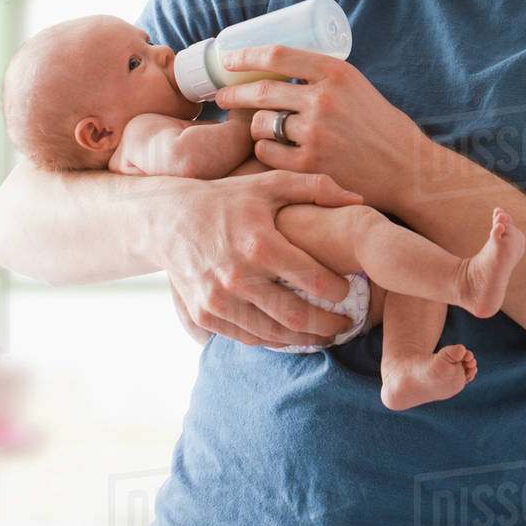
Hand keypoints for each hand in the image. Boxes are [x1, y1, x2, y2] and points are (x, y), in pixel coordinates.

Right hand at [151, 170, 364, 345]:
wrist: (167, 218)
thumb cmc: (227, 199)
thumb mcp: (269, 184)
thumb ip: (316, 188)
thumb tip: (358, 201)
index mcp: (260, 244)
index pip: (314, 279)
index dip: (339, 291)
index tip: (349, 290)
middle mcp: (238, 277)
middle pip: (297, 317)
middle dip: (329, 325)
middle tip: (347, 324)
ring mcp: (219, 300)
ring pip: (274, 334)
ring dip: (305, 340)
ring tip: (326, 335)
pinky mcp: (205, 315)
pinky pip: (248, 338)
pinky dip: (274, 341)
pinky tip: (291, 335)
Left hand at [213, 46, 421, 209]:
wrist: (406, 168)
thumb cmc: (379, 126)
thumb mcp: (356, 87)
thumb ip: (320, 78)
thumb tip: (274, 71)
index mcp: (336, 72)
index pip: (276, 55)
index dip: (245, 55)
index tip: (228, 58)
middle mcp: (323, 100)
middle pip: (260, 90)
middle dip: (233, 94)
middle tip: (222, 97)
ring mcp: (315, 133)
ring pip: (260, 124)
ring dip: (252, 125)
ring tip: (255, 127)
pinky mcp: (310, 164)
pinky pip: (267, 153)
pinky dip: (264, 149)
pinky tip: (271, 149)